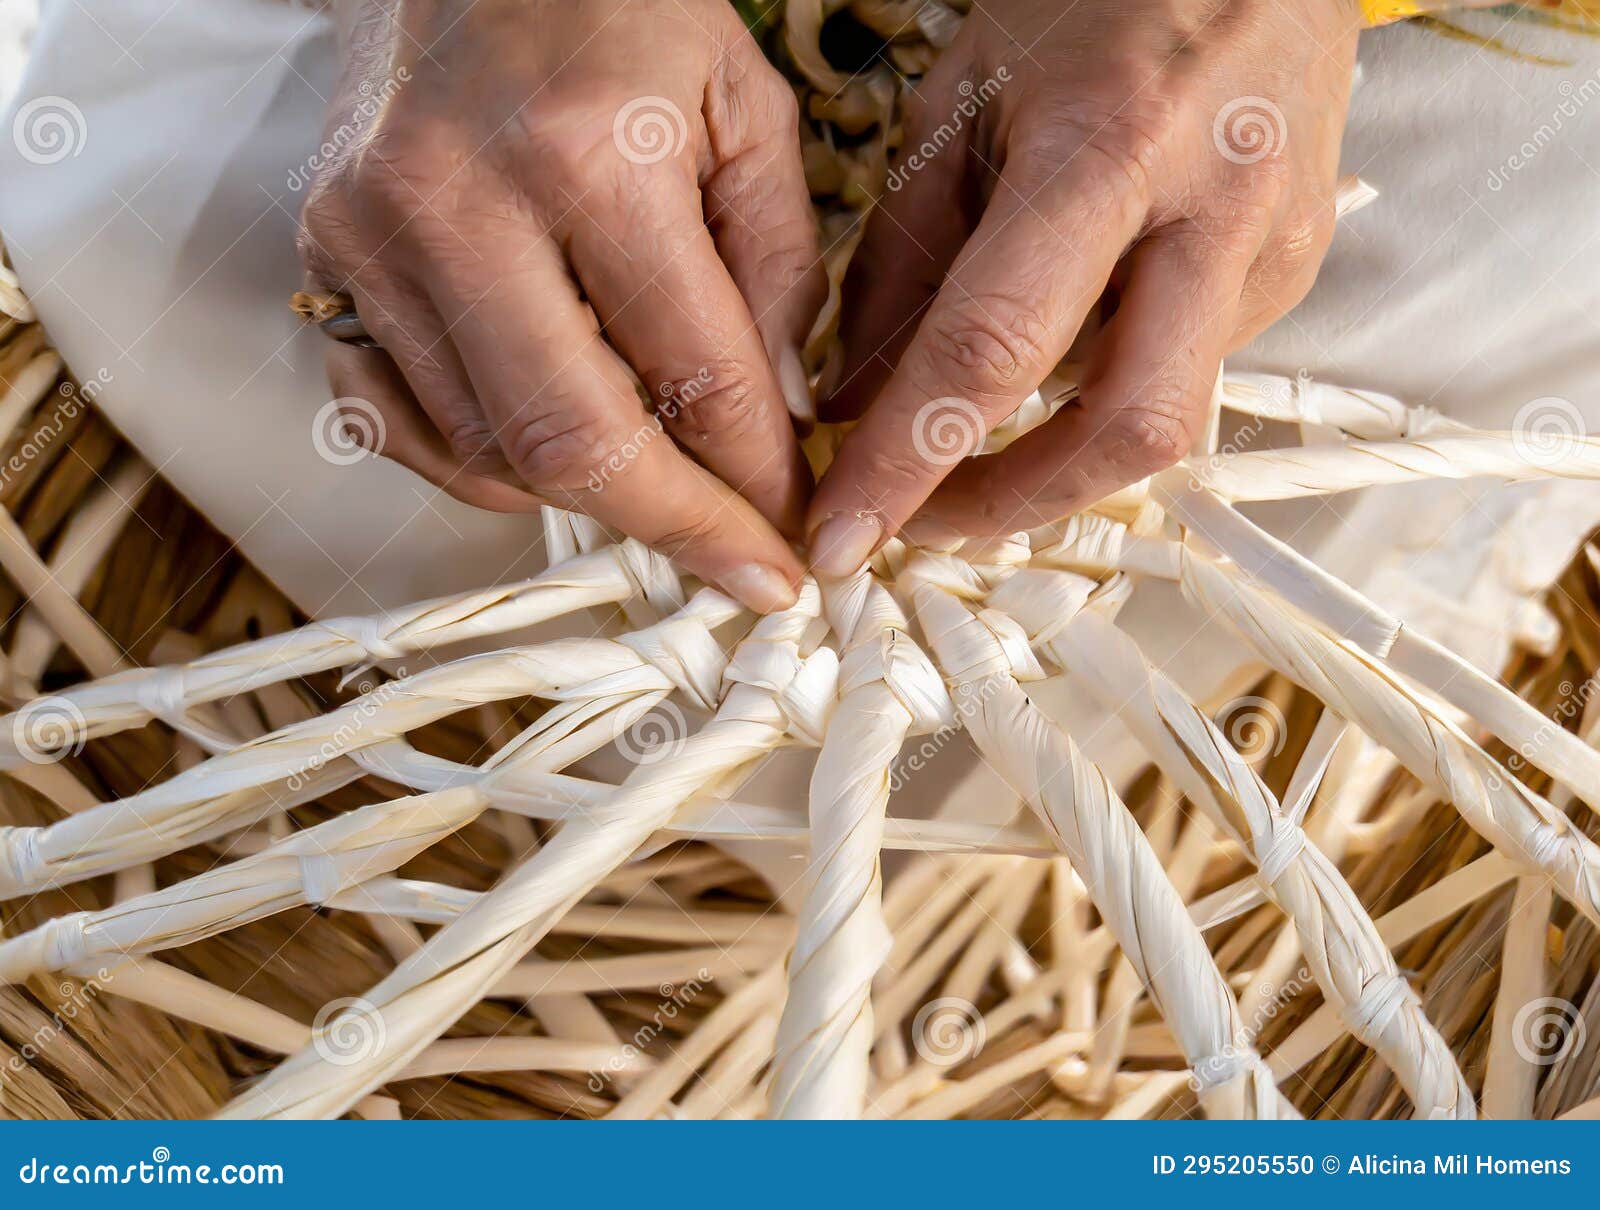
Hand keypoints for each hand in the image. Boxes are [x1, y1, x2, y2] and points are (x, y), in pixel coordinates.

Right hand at [300, 0, 824, 610]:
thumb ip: (773, 266)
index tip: (792, 534)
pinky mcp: (325, 257)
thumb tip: (775, 420)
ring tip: (666, 495)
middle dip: (678, 530)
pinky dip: (479, 468)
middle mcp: (462, 205)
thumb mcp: (743, 103)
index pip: (692, 375)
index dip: (755, 480)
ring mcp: (374, 238)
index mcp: (589, 154)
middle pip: (573, 442)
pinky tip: (548, 455)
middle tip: (743, 569)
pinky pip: (392, 424)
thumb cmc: (617, 8)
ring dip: (592, 498)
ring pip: (486, 449)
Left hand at [808, 0, 1359, 571]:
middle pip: (1122, 430)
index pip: (994, 350)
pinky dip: (1102, 395)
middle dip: (1008, 506)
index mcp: (1110, 144)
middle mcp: (1214, 209)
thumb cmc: (1092, 1)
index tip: (842, 536)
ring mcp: (1275, 249)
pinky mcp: (1298, 275)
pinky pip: (1187, 374)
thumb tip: (852, 405)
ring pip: (1162, 418)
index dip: (908, 463)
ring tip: (973, 444)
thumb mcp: (961, 103)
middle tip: (921, 522)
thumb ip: (901, 261)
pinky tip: (1061, 357)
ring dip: (1055, 459)